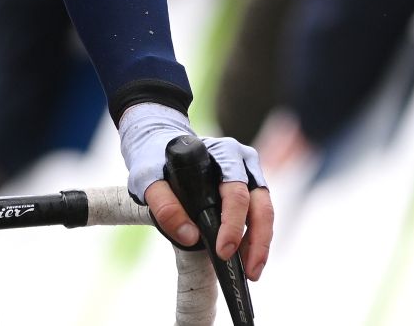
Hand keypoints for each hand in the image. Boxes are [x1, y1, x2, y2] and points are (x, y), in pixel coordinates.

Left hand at [118, 104, 274, 281]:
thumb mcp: (148, 179)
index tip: (223, 252)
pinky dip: (256, 237)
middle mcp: (242, 161)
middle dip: (257, 241)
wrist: (160, 141)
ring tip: (252, 272)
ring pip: (264, 210)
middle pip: (260, 203)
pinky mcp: (248, 186)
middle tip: (249, 272)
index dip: (233, 225)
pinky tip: (247, 258)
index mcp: (222, 153)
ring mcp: (248, 173)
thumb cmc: (156, 160)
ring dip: (261, 243)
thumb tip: (189, 236)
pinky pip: (259, 214)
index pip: (235, 193)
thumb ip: (165, 206)